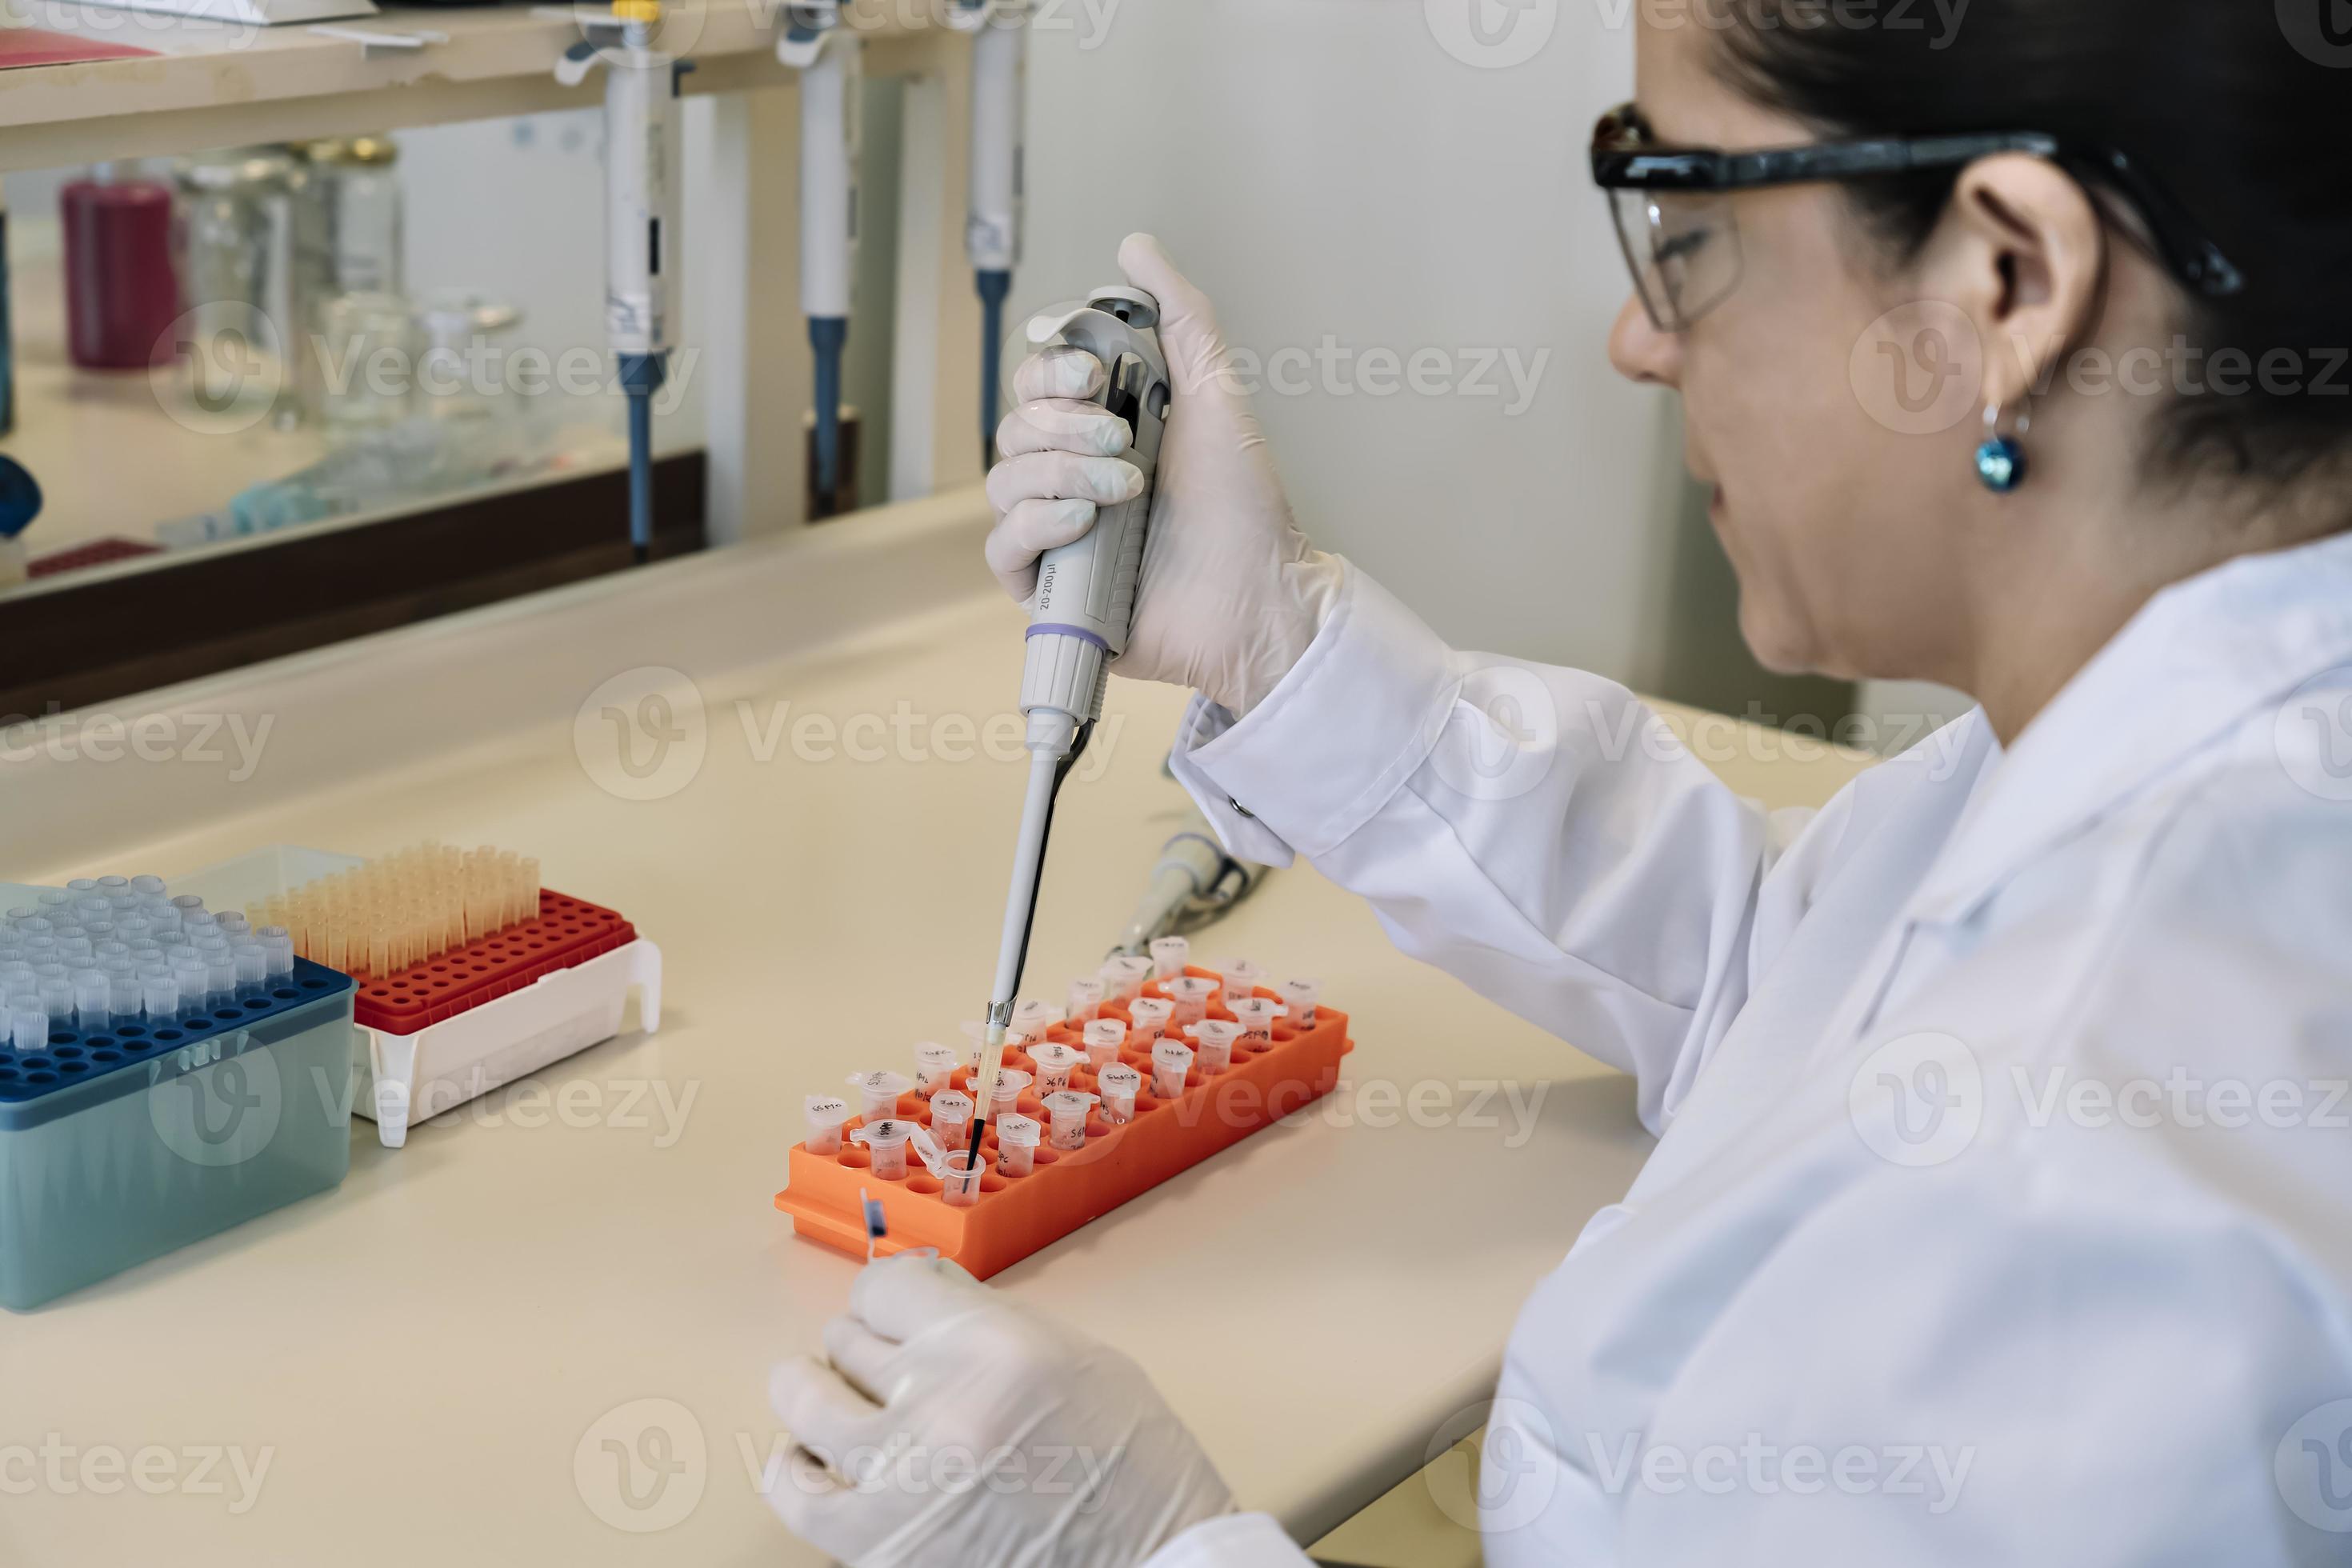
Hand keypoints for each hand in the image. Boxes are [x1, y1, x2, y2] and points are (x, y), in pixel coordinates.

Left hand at [767, 1254, 1235, 1567]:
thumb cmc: (1134, 1472)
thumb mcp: (1078, 1360)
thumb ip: (989, 1324)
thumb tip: (920, 1295)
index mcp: (995, 1346)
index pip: (885, 1286)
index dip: (890, 1298)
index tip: (894, 1311)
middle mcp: (938, 1402)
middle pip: (847, 1337)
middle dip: (866, 1345)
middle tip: (888, 1365)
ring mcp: (899, 1477)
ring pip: (803, 1397)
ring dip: (813, 1388)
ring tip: (826, 1394)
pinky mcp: (878, 1544)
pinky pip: (795, 1488)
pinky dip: (795, 1466)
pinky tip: (814, 1457)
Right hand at [985, 233, 1342, 715]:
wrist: (1260, 594)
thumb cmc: (1245, 506)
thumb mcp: (1215, 393)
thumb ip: (1179, 315)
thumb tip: (1135, 246)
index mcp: (1102, 431)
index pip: (1035, 385)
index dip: (1050, 373)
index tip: (1093, 377)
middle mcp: (1072, 479)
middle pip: (1013, 427)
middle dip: (1065, 427)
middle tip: (1125, 442)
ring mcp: (1057, 535)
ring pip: (1004, 480)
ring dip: (1062, 473)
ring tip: (1126, 490)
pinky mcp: (1049, 590)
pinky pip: (1002, 547)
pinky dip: (1036, 524)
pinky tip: (1085, 522)